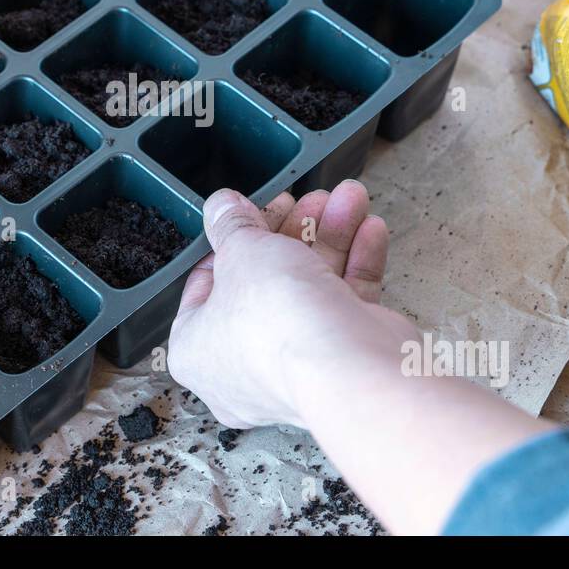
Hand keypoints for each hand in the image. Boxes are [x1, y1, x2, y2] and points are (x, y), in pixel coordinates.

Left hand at [168, 180, 415, 428]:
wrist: (350, 369)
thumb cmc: (277, 322)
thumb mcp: (242, 252)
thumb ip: (231, 224)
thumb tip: (221, 207)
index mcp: (197, 349)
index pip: (208, 284)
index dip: (233, 239)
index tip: (254, 211)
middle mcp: (242, 366)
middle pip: (266, 280)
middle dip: (295, 229)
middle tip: (310, 200)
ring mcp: (295, 367)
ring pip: (310, 288)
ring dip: (333, 237)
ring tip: (350, 199)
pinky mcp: (340, 362)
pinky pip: (343, 306)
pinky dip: (357, 264)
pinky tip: (370, 228)